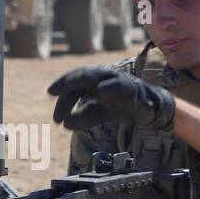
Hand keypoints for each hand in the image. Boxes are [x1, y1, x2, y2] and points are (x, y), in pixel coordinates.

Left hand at [49, 66, 175, 132]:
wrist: (149, 109)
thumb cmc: (122, 107)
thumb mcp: (99, 114)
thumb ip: (83, 118)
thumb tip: (65, 124)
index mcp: (95, 82)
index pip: (75, 82)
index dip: (62, 85)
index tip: (50, 92)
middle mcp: (104, 78)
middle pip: (82, 75)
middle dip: (67, 82)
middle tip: (53, 92)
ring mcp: (117, 80)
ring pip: (98, 74)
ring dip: (82, 78)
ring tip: (68, 84)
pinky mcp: (131, 87)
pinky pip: (119, 85)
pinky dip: (110, 86)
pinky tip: (99, 90)